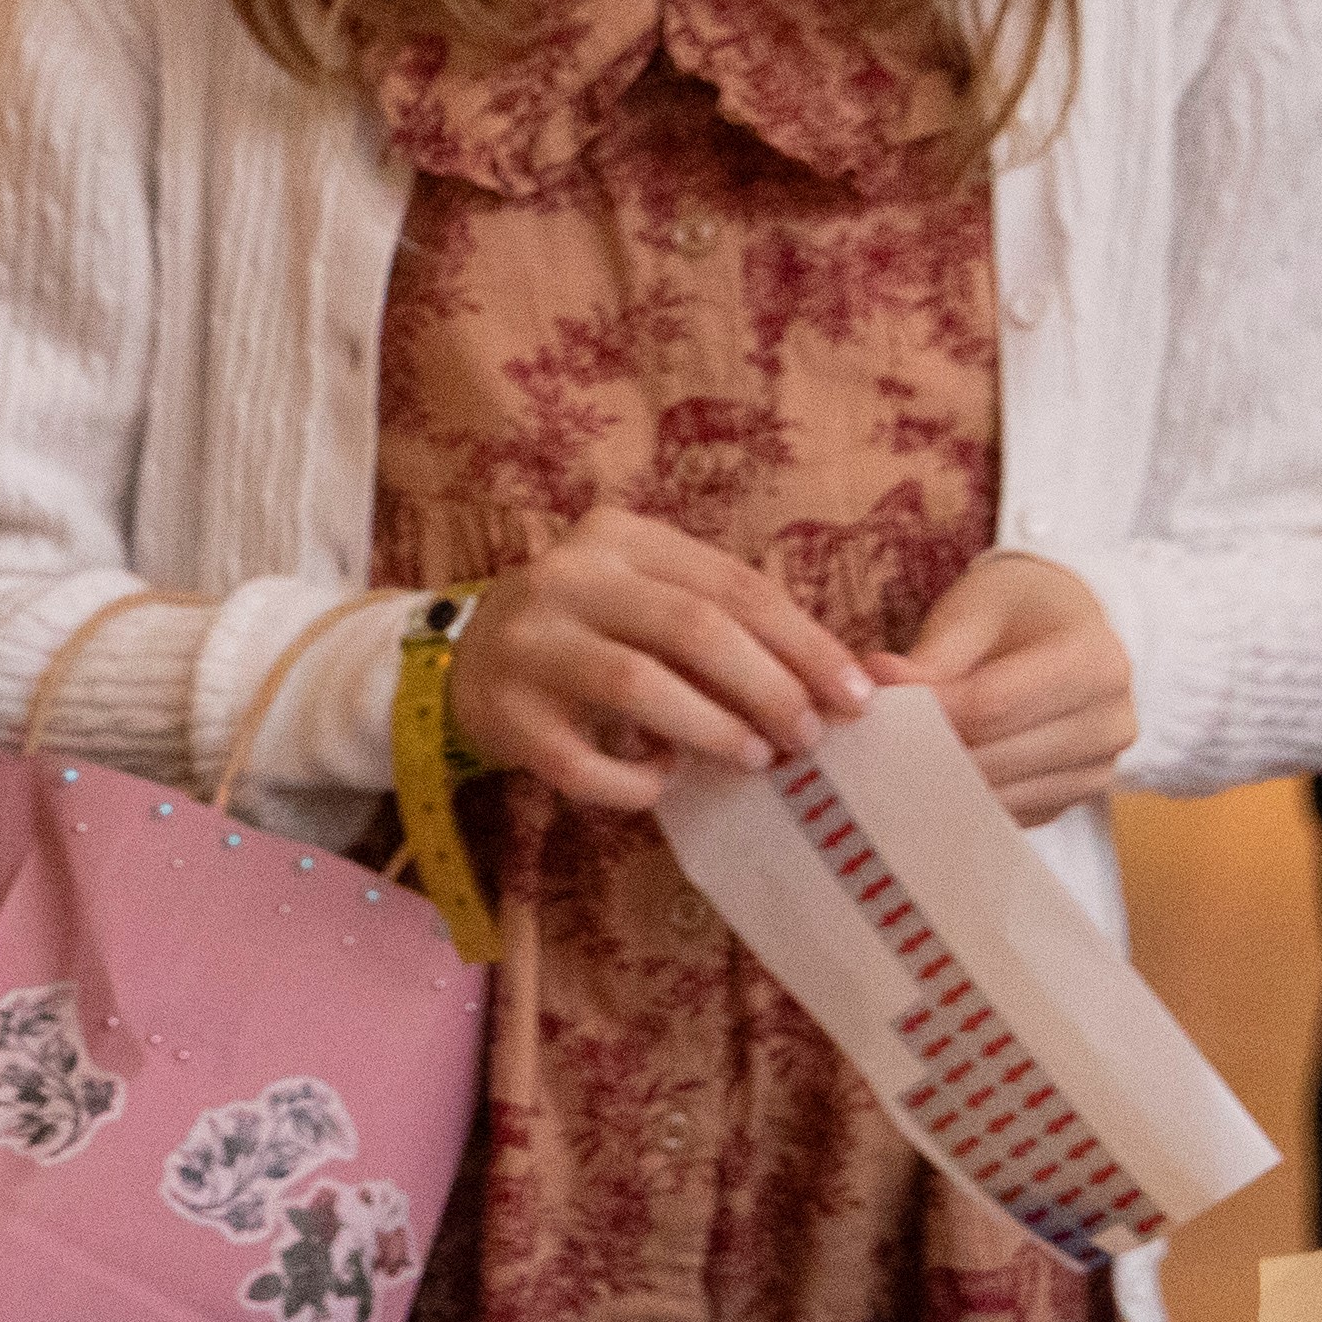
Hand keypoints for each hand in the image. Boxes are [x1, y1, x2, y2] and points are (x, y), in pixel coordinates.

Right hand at [448, 507, 874, 812]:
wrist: (467, 664)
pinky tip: (661, 784)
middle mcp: (566, 577)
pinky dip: (634, 781)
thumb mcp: (649, 600)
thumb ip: (725, 623)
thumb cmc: (592, 634)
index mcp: (619, 537)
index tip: (854, 695)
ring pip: (637, 684)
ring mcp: (527, 644)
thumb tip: (834, 683)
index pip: (732, 584)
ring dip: (711, 728)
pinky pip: (582, 761)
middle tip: (808, 736)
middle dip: (768, 687)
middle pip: (691, 627)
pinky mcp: (504, 714)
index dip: (804, 642)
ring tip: (754, 759)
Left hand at [875, 553, 1135, 824]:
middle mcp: (1111, 723)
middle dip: (926, 749)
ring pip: (1002, 794)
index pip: (995, 704)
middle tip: (868, 738)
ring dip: (940, 782)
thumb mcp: (975, 611)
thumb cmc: (1018, 610)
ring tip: (892, 756)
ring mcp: (1100, 769)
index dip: (929, 712)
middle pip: (997, 756)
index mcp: (1095, 662)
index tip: (873, 706)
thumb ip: (933, 655)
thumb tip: (879, 682)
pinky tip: (930, 777)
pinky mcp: (1078, 798)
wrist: (1067, 627)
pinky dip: (965, 800)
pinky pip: (1012, 814)